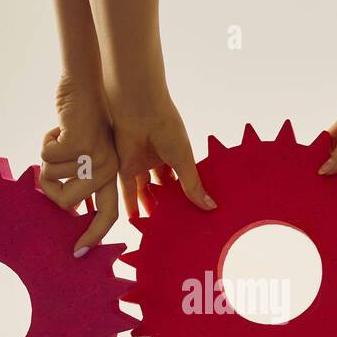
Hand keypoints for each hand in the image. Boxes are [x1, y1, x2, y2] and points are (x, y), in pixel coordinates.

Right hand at [39, 76, 120, 253]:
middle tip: (53, 160)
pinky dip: (45, 140)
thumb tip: (63, 205)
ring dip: (48, 155)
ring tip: (63, 137)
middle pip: (63, 200)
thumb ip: (77, 180)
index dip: (93, 235)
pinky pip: (46, 156)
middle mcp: (107, 170)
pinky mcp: (78, 144)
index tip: (78, 252)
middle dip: (48, 183)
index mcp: (110, 176)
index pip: (106, 215)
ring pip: (50, 175)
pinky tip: (59, 127)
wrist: (85, 86)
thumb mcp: (84, 155)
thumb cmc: (79, 122)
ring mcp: (93, 157)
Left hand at [108, 92, 214, 216]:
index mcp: (175, 153)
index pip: (182, 179)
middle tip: (176, 224)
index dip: (187, 194)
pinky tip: (135, 221)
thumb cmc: (166, 126)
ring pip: (146, 190)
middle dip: (169, 203)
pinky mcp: (124, 167)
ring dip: (151, 206)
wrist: (139, 109)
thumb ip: (193, 185)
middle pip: (163, 187)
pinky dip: (130, 205)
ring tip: (158, 228)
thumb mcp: (183, 160)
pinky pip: (126, 190)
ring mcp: (140, 163)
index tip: (194, 213)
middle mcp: (157, 159)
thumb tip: (212, 207)